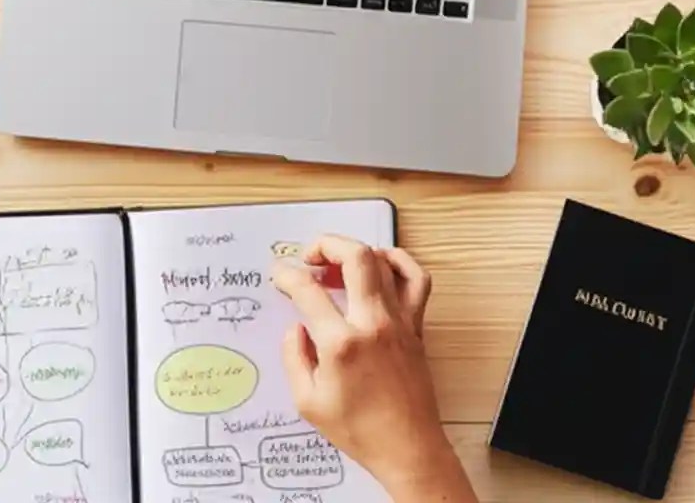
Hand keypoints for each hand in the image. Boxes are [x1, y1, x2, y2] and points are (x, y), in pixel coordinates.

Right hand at [272, 235, 476, 502]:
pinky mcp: (416, 327)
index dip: (286, 275)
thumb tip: (296, 328)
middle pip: (354, 256)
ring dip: (356, 251)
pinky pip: (416, 279)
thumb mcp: (308, 402)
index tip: (278, 275)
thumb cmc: (358, 431)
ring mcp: (399, 322)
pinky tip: (380, 264)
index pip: (308, 290)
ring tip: (337, 264)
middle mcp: (373, 324)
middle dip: (325, 245)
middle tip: (309, 258)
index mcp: (341, 344)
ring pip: (383, 261)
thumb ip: (294, 358)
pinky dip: (399, 261)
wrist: (408, 448)